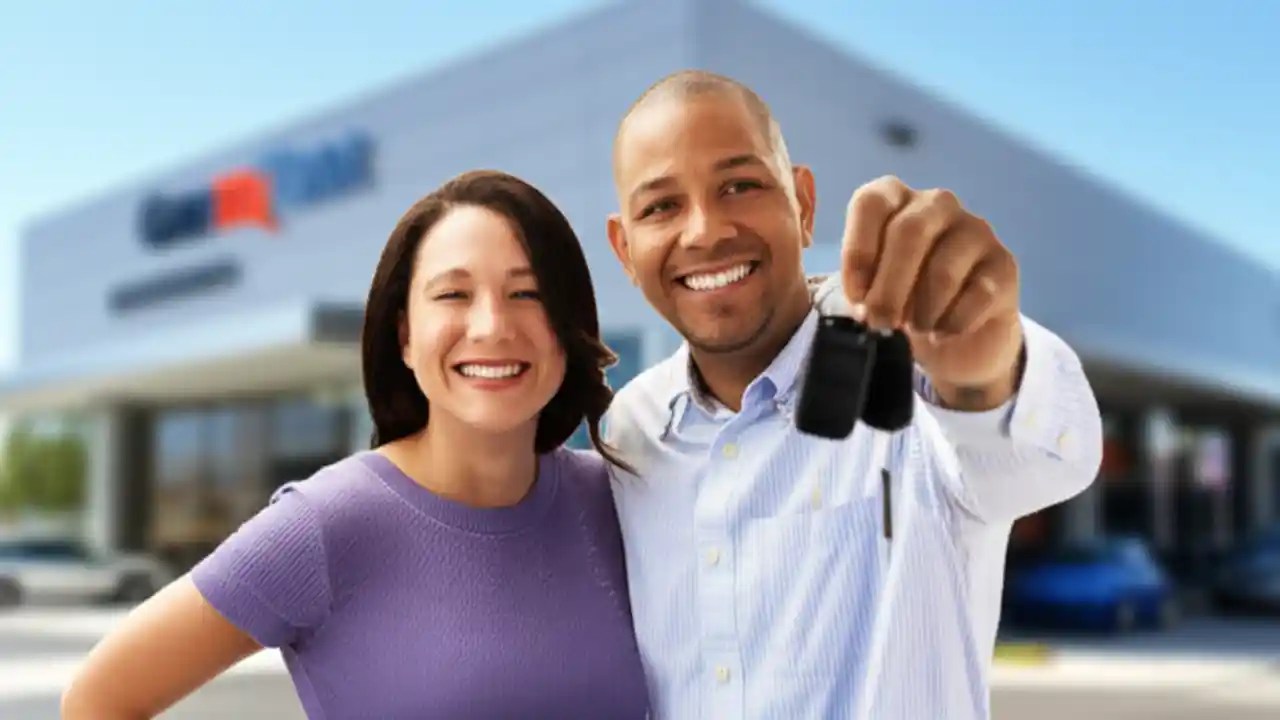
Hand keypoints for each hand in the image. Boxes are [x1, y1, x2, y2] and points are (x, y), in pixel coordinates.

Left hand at [841, 176, 1024, 410]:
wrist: (956, 339)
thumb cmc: (901, 303)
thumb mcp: (870, 291)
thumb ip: (860, 285)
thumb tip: (862, 302)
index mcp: (895, 200)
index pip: (871, 202)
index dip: (858, 251)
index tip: (856, 295)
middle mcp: (937, 204)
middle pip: (909, 232)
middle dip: (888, 288)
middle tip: (880, 324)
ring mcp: (976, 230)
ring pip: (943, 270)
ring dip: (922, 311)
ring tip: (916, 328)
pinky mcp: (1004, 264)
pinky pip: (976, 296)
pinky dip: (952, 324)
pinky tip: (943, 332)